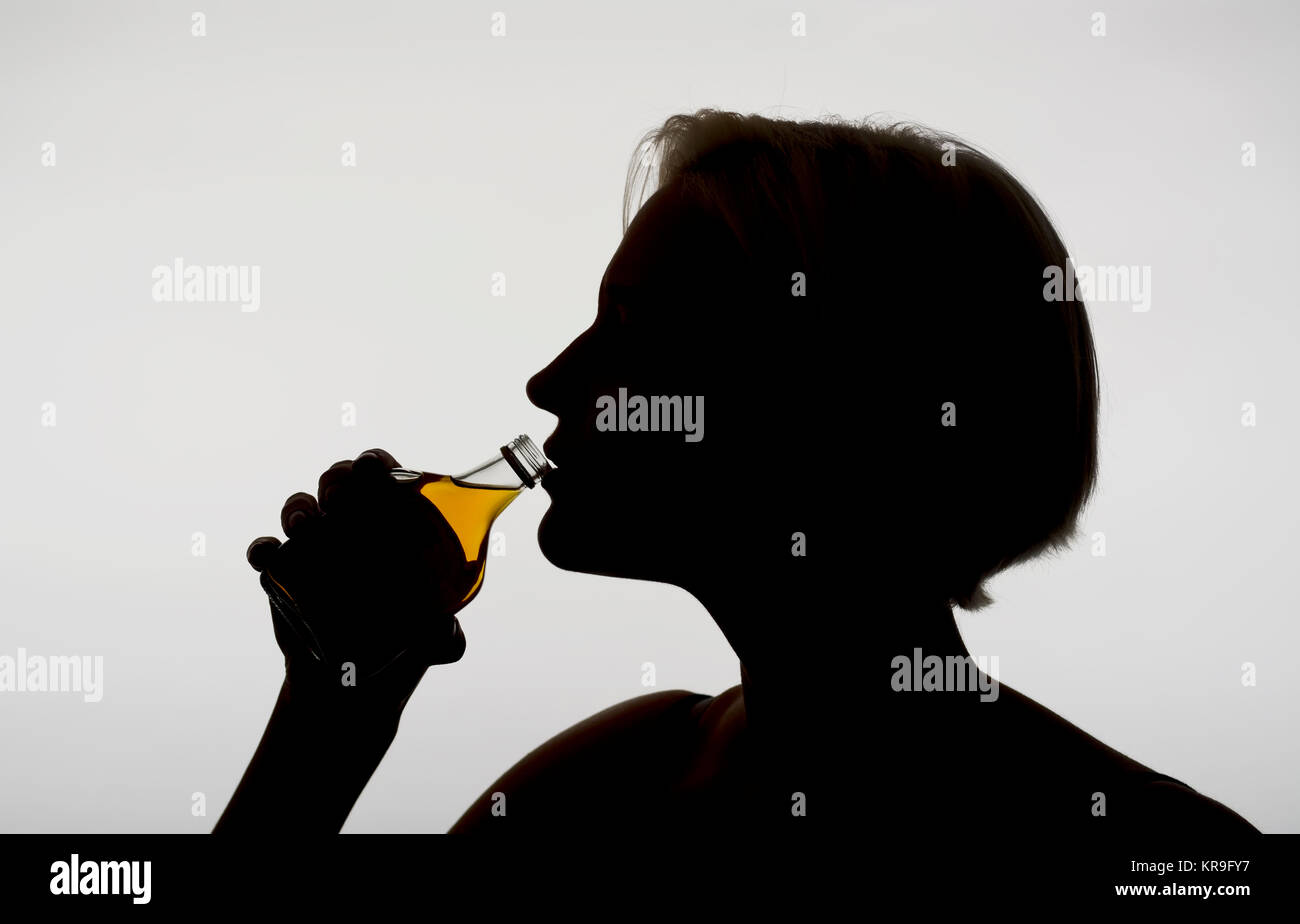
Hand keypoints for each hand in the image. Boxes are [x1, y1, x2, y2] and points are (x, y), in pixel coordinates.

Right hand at [246, 449, 472, 704]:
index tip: (371, 468)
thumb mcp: (430, 637)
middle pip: (340, 480)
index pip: (383, 476)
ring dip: (298, 509)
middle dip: (336, 479)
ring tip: (304, 527)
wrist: (352, 681)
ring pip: (301, 507)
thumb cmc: (401, 641)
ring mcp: (318, 545)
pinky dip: (263, 549)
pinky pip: (267, 551)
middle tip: (339, 501)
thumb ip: (443, 636)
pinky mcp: (285, 573)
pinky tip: (268, 555)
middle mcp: (353, 525)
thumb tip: (448, 638)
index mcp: (393, 523)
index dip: (375, 464)